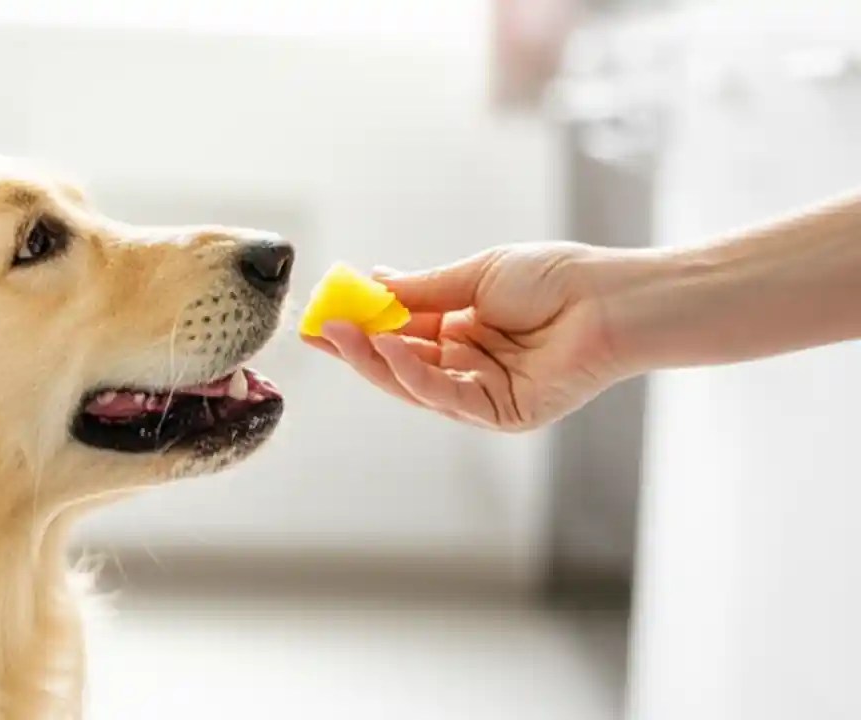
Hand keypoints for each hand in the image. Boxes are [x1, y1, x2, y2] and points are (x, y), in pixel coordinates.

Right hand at [303, 243, 625, 430]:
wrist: (611, 297)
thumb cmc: (556, 279)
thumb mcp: (475, 276)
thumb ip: (423, 289)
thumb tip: (374, 281)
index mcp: (461, 332)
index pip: (398, 334)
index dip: (360, 326)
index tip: (321, 313)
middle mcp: (466, 366)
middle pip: (398, 365)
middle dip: (356, 348)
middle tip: (318, 329)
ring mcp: (482, 393)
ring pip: (414, 385)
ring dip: (375, 361)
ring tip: (340, 334)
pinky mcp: (501, 413)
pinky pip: (447, 397)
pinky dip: (414, 375)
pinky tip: (390, 349)